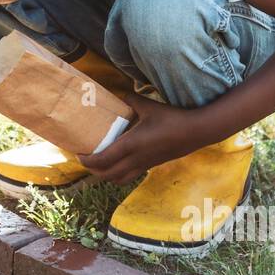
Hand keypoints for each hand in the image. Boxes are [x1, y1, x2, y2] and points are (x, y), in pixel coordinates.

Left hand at [78, 94, 213, 184]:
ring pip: (118, 179)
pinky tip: (119, 162)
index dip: (87, 160)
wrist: (195, 132)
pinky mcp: (151, 166)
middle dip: (93, 170)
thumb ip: (131, 99)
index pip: (102, 160)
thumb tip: (120, 95)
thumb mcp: (148, 106)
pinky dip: (118, 174)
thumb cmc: (171, 118)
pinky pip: (129, 176)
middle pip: (107, 175)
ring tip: (99, 164)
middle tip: (85, 159)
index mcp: (130, 145)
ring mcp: (144, 165)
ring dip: (105, 175)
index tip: (78, 153)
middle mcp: (135, 159)